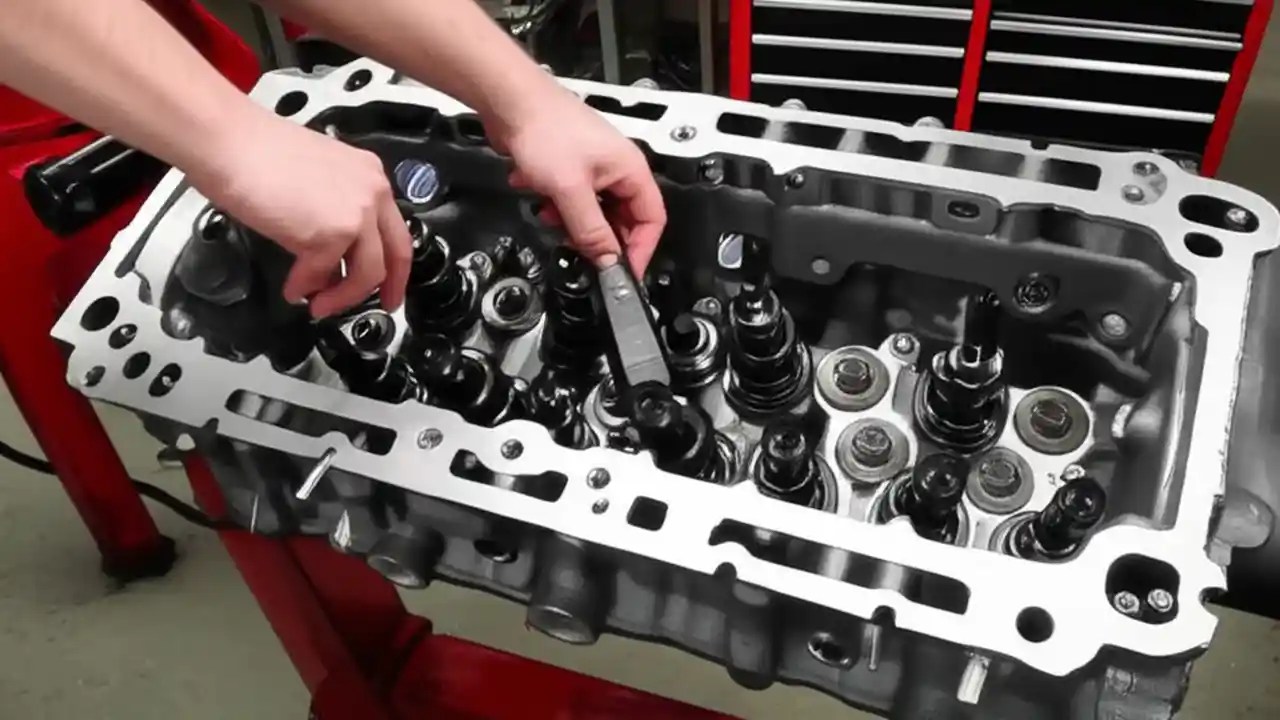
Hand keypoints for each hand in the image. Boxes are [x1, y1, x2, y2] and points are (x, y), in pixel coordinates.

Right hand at [190, 112, 411, 318]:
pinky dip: (305, 286)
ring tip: (319, 305)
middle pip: (394, 255)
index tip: (391, 284)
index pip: (395, 229)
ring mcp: (355, 214)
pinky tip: (292, 289)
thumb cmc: (256, 153)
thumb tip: (330, 257)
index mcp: (370, 176)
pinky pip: (322, 274)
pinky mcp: (329, 234)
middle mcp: (372, 193)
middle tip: (378, 307)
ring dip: (342, 296)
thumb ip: (334, 214)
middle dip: (386, 288)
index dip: (396, 264)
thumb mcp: (315, 180)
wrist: (229, 142)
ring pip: (367, 273)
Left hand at [492, 89, 665, 272]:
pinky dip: (557, 207)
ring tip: (553, 217)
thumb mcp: (570, 190)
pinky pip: (572, 201)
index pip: (652, 220)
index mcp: (631, 170)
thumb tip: (609, 261)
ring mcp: (592, 169)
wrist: (510, 101)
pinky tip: (540, 199)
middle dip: (600, 237)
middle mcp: (616, 170)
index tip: (624, 273)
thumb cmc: (545, 127)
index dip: (640, 249)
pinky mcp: (569, 169)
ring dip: (573, 223)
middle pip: (622, 220)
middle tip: (582, 250)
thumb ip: (591, 230)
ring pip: (594, 213)